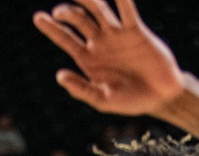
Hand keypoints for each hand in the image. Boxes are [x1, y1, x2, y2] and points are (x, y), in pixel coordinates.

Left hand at [34, 0, 185, 118]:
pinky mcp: (135, 30)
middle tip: (57, 12)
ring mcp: (117, 34)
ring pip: (98, 10)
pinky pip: (127, 10)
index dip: (51, 29)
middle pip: (78, 20)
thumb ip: (81, 89)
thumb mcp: (103, 100)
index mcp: (88, 59)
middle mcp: (100, 42)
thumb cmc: (130, 101)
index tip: (37, 17)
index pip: (65, 39)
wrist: (160, 97)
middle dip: (66, 13)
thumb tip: (59, 75)